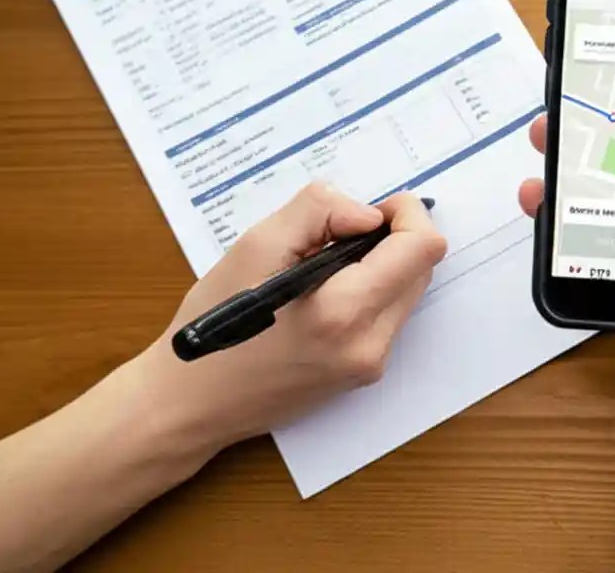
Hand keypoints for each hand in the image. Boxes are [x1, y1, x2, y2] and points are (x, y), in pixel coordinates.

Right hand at [134, 184, 446, 455]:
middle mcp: (369, 345)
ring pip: (408, 293)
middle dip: (391, 238)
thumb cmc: (214, 323)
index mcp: (344, 311)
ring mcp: (369, 366)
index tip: (367, 211)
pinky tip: (320, 297)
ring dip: (381, 266)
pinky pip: (388, 318)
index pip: (422, 249)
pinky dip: (368, 293)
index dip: (405, 214)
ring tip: (320, 268)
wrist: (192, 402)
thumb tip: (368, 215)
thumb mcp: (256, 247)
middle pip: (422, 269)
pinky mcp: (362, 376)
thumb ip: (319, 212)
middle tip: (335, 236)